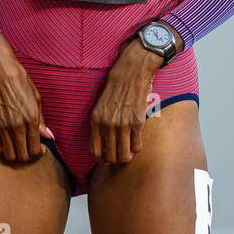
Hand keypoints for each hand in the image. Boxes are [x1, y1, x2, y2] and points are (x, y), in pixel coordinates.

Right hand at [0, 32, 52, 161]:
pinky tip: (9, 140)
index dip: (39, 152)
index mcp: (30, 120)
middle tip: (30, 147)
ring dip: (16, 154)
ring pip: (9, 155)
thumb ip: (41, 121)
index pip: (35, 150)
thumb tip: (48, 136)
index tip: (41, 147)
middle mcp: (15, 126)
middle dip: (28, 156)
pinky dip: (4, 148)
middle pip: (22, 156)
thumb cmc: (19, 81)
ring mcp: (1, 127)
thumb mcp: (36, 99)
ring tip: (19, 145)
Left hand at [91, 40, 162, 165]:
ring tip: (128, 154)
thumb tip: (103, 146)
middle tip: (119, 157)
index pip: (95, 151)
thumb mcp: (100, 107)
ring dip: (127, 157)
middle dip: (115, 160)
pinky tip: (136, 143)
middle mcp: (108, 125)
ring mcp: (123, 125)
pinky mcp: (138, 122)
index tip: (106, 160)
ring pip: (125, 155)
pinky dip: (137, 148)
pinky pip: (137, 146)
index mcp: (95, 121)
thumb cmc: (115, 90)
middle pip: (111, 157)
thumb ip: (99, 125)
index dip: (100, 160)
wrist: (130, 73)